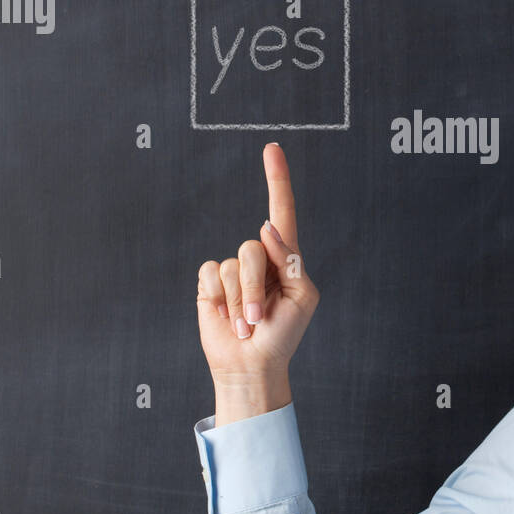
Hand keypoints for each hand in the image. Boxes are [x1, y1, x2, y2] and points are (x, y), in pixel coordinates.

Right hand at [195, 144, 318, 411]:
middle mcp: (259, 258)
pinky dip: (219, 298)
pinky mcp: (209, 283)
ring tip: (246, 324)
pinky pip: (210, 272)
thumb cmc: (283, 334)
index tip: (272, 148)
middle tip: (260, 317)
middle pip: (254, 246)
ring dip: (239, 299)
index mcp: (285, 258)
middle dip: (256, 286)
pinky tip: (226, 316)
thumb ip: (291, 260)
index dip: (277, 179)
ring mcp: (232, 270)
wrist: (253, 364)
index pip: (281, 210)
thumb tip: (266, 229)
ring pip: (232, 264)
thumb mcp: (303, 297)